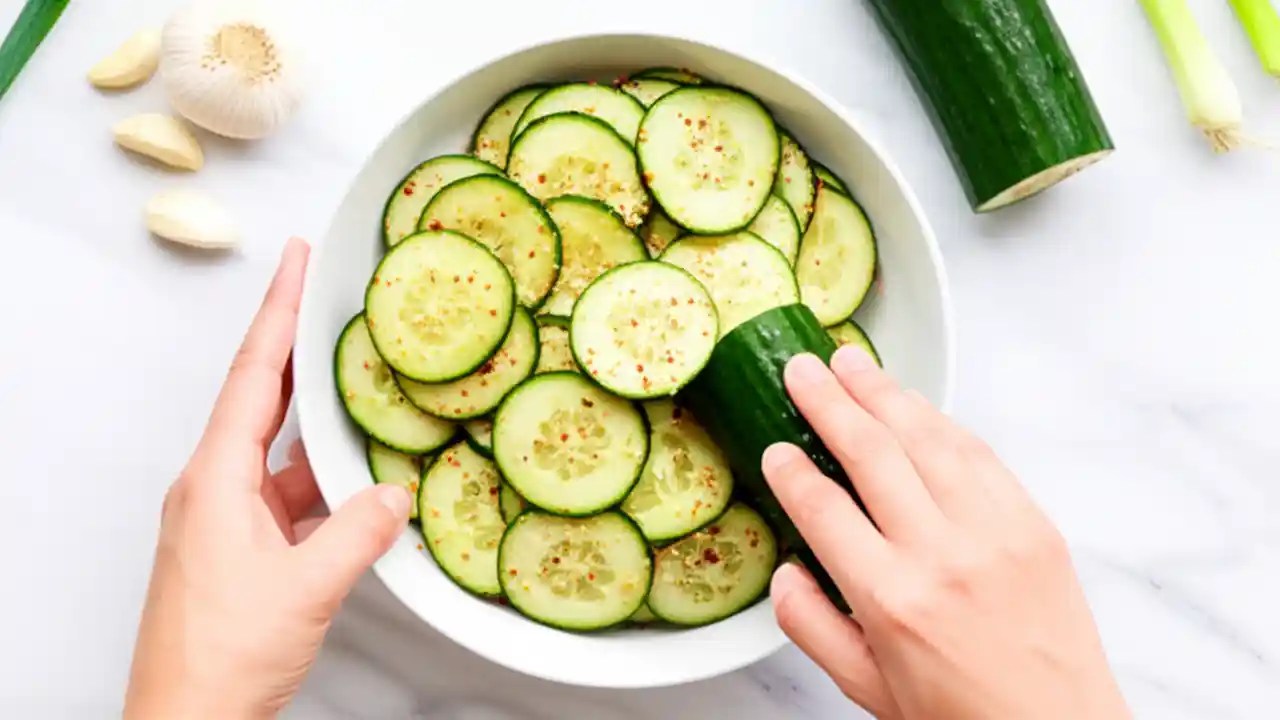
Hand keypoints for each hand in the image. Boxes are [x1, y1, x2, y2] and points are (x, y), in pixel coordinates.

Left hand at [124, 238, 412, 718]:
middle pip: (262, 399)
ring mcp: (227, 522)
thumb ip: (359, 533)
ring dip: (322, 423)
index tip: (294, 260)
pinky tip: (363, 481)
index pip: (253, 377)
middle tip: (326, 293)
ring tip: (366, 384)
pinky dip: (326, 482)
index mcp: (215, 481)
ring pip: (282, 453)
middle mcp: (214, 490)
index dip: (276, 313)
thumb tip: (395, 495)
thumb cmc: (221, 659)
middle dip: (296, 345)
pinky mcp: (243, 552)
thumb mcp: (306, 588)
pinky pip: (290, 496)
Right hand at [763, 348, 1129, 719]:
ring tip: (851, 365)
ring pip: (927, 437)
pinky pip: (980, 454)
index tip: (776, 448)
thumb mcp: (866, 689)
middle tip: (803, 370)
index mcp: (891, 599)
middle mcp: (942, 554)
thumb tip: (786, 573)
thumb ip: (812, 628)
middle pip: (872, 452)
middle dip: (830, 402)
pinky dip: (941, 421)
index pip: (823, 508)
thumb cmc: (964, 718)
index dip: (792, 470)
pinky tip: (915, 404)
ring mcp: (994, 531)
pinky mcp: (1034, 524)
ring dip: (884, 393)